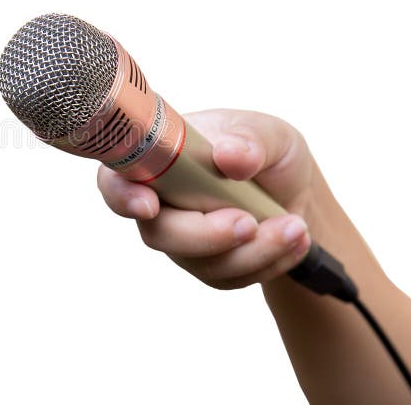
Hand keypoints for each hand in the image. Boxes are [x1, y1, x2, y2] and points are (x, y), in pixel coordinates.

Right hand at [97, 109, 320, 289]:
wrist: (293, 187)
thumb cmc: (265, 149)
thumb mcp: (267, 132)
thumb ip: (249, 139)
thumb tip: (230, 156)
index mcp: (158, 157)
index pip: (117, 179)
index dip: (122, 196)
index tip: (149, 206)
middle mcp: (160, 200)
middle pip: (158, 232)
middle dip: (205, 234)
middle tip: (249, 222)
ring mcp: (181, 236)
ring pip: (199, 261)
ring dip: (252, 251)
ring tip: (293, 226)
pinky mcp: (207, 264)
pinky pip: (228, 277)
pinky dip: (268, 262)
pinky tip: (294, 241)